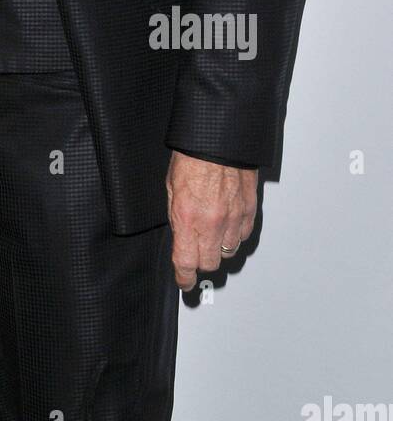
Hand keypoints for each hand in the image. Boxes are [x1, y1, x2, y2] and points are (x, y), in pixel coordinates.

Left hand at [166, 151, 257, 290]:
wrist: (217, 139)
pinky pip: (243, 236)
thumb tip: (181, 236)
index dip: (183, 278)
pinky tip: (228, 223)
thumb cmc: (192, 157)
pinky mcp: (249, 210)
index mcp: (187, 218)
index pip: (186, 263)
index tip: (183, 282)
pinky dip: (235, 234)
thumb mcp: (171, 189)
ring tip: (212, 232)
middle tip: (196, 251)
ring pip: (229, 252)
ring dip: (219, 247)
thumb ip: (177, 217)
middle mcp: (212, 223)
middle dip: (200, 261)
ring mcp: (233, 218)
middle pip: (209, 263)